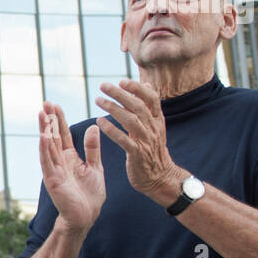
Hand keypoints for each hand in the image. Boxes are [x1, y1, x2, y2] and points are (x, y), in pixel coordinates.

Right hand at [38, 102, 104, 232]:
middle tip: (45, 102)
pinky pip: (48, 162)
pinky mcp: (52, 180)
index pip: (63, 135)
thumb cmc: (90, 195)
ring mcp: (54, 170)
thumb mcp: (95, 167)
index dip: (59, 120)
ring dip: (44, 130)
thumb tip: (94, 126)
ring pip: (48, 146)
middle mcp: (59, 161)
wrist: (86, 216)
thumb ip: (93, 148)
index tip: (56, 105)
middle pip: (53, 136)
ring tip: (42, 114)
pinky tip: (44, 136)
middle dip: (49, 120)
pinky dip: (45, 149)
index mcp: (70, 157)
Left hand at [94, 81, 186, 206]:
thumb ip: (148, 107)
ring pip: (131, 120)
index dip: (137, 88)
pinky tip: (99, 121)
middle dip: (120, 94)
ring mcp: (146, 141)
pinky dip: (111, 129)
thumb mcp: (154, 126)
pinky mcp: (137, 154)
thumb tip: (147, 85)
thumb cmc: (153, 150)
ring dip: (113, 108)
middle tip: (103, 86)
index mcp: (157, 120)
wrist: (160, 177)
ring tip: (98, 100)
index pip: (151, 98)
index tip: (121, 80)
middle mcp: (153, 128)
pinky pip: (124, 140)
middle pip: (138, 106)